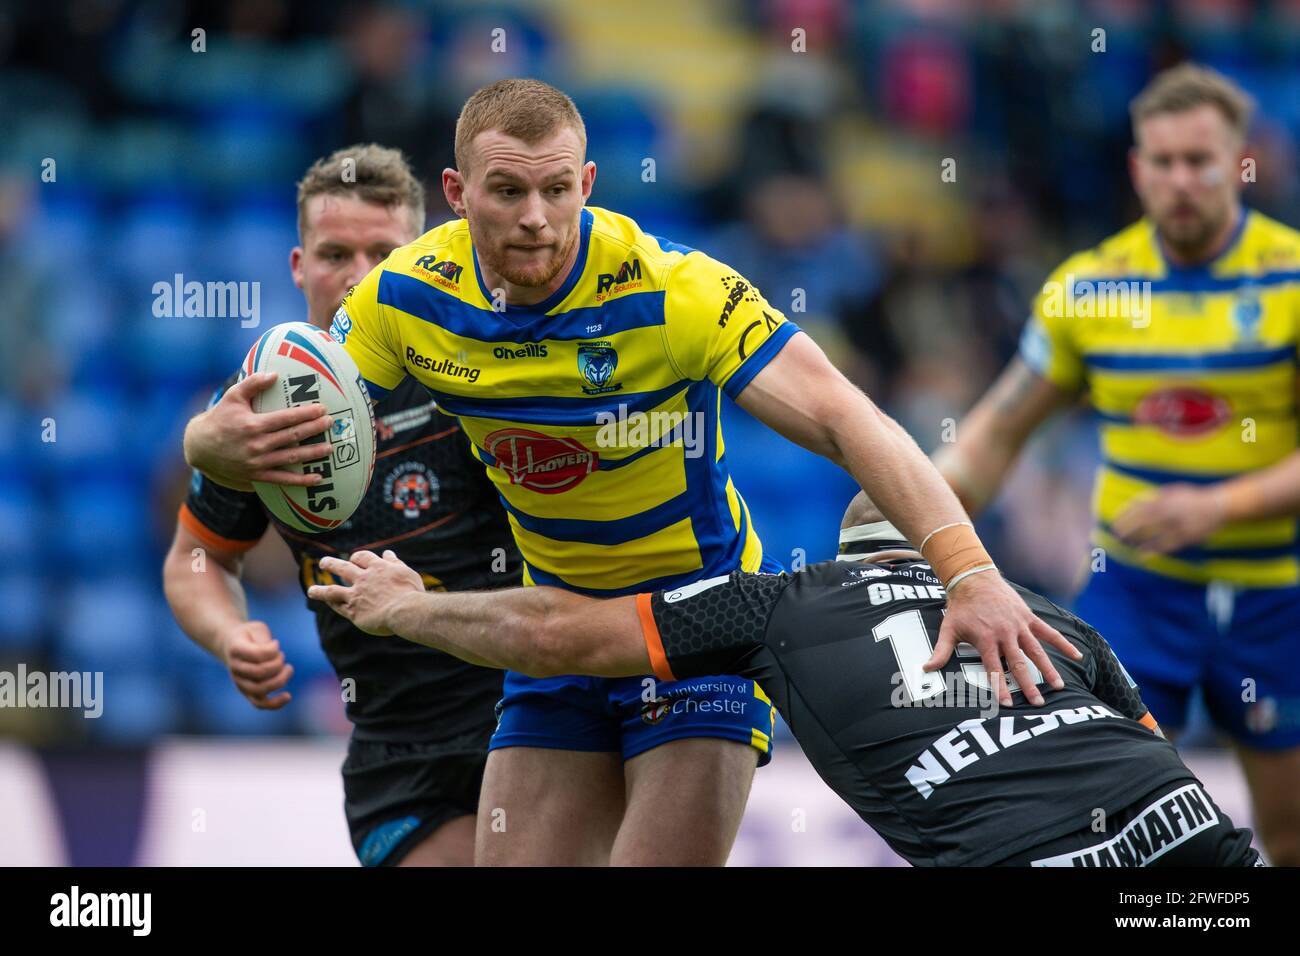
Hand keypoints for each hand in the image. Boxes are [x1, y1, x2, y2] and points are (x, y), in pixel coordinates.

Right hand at [184, 372, 332, 490]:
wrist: (200, 446)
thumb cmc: (220, 418)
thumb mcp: (233, 396)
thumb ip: (253, 383)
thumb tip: (274, 374)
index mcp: (253, 424)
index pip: (286, 418)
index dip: (306, 414)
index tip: (322, 409)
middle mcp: (257, 444)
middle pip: (293, 437)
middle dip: (314, 429)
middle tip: (331, 423)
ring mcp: (258, 462)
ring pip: (292, 458)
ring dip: (313, 454)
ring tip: (330, 448)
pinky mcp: (256, 475)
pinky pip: (282, 479)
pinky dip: (301, 480)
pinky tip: (318, 477)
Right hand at [219, 620, 293, 709]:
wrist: (232, 646)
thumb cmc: (249, 635)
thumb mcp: (256, 628)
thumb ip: (264, 639)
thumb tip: (274, 653)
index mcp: (235, 650)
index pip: (257, 654)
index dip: (273, 649)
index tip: (276, 643)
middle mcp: (235, 668)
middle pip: (260, 672)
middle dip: (278, 663)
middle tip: (282, 655)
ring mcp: (239, 682)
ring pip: (260, 689)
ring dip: (280, 680)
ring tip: (289, 668)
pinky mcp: (247, 692)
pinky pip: (259, 704)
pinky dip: (275, 703)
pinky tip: (288, 696)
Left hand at [309, 550, 425, 635]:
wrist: (406, 610)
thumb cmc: (411, 592)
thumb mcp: (406, 572)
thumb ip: (394, 563)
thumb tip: (388, 553)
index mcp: (377, 568)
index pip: (362, 557)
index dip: (356, 557)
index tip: (353, 558)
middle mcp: (363, 579)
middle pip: (342, 568)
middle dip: (331, 564)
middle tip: (323, 563)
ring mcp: (356, 595)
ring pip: (332, 591)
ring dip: (320, 590)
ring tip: (311, 591)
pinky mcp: (354, 612)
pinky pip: (338, 607)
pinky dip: (331, 603)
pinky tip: (326, 603)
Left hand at [923, 572, 1081, 706]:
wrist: (973, 577)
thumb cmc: (960, 607)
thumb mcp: (948, 629)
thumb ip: (940, 651)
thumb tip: (926, 669)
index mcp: (986, 639)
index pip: (994, 669)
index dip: (1000, 686)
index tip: (1007, 704)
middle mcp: (1005, 634)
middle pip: (1019, 663)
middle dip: (1028, 685)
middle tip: (1038, 703)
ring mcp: (1019, 625)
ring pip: (1037, 651)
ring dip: (1048, 669)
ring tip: (1058, 686)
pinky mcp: (1029, 617)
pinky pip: (1049, 632)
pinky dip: (1063, 643)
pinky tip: (1077, 656)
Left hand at [1111, 483, 1225, 554]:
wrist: (1218, 505)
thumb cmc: (1191, 498)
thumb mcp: (1172, 492)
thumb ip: (1154, 497)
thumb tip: (1134, 503)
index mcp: (1165, 499)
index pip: (1139, 506)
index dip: (1125, 514)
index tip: (1114, 521)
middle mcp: (1171, 510)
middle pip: (1144, 519)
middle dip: (1128, 526)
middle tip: (1116, 534)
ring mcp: (1179, 523)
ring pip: (1154, 532)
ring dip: (1138, 538)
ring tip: (1126, 544)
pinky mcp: (1187, 536)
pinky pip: (1168, 545)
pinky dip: (1154, 549)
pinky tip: (1142, 555)